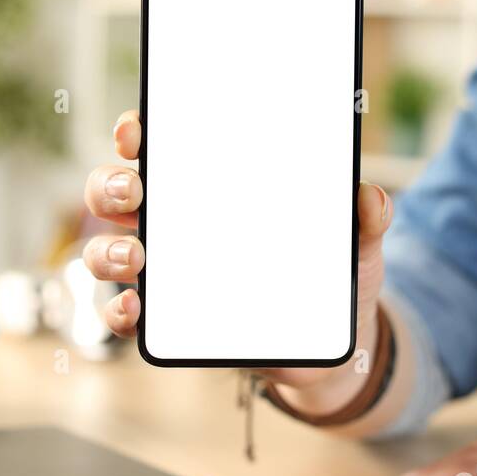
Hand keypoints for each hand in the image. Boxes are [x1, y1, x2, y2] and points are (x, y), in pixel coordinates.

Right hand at [83, 109, 392, 414]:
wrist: (328, 345)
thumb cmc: (329, 274)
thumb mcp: (356, 242)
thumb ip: (366, 217)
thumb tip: (369, 197)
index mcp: (209, 185)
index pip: (159, 145)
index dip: (136, 131)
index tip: (137, 130)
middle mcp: (172, 222)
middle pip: (114, 190)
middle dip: (109, 184)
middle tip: (134, 190)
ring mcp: (164, 271)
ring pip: (107, 249)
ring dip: (107, 250)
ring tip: (136, 256)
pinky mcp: (166, 319)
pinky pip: (124, 313)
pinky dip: (119, 311)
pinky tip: (136, 308)